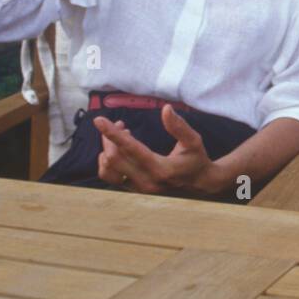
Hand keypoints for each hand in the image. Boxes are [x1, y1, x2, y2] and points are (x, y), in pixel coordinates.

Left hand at [93, 104, 224, 194]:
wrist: (199, 184)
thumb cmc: (196, 159)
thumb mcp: (193, 140)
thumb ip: (179, 126)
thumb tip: (166, 108)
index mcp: (161, 168)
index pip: (130, 149)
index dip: (112, 133)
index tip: (99, 120)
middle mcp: (146, 181)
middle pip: (113, 159)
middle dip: (109, 138)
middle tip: (119, 123)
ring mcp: (138, 188)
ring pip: (108, 170)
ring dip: (107, 150)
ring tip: (119, 137)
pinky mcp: (133, 190)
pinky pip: (110, 177)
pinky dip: (108, 161)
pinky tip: (118, 150)